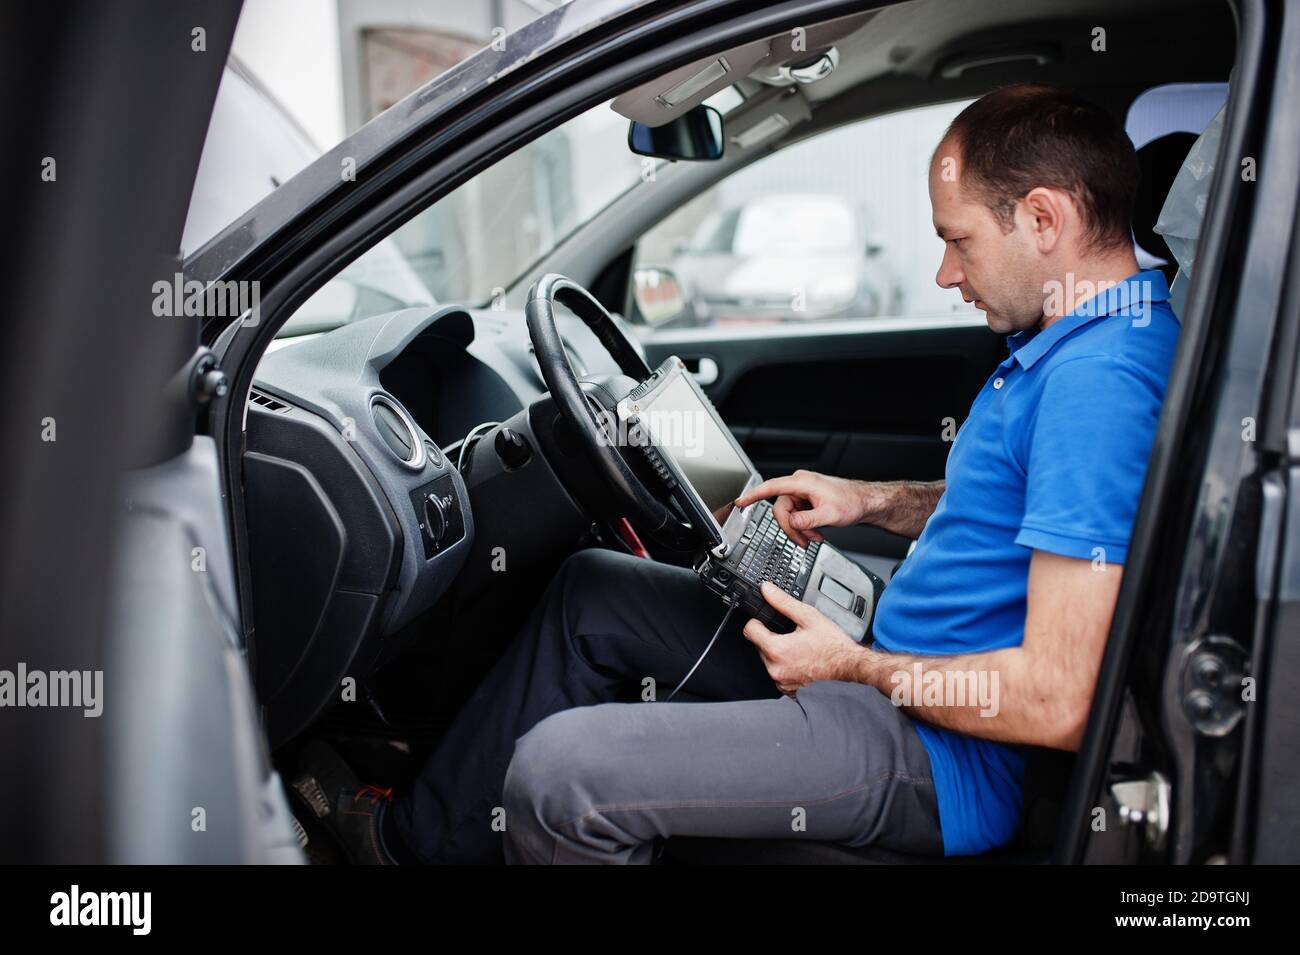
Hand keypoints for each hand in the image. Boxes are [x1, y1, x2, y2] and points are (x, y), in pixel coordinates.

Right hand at [734, 469, 865, 546]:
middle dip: (792, 528)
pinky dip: (803, 527)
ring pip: (788, 515)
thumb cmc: (852, 502)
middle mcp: (799, 485)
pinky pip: (796, 516)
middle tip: (804, 541)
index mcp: (802, 482)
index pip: (771, 487)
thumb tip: (793, 523)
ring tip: (815, 537)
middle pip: (781, 510)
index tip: (740, 502)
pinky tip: (815, 532)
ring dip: (799, 529)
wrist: (865, 501)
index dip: (753, 496)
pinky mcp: (805, 500)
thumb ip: (809, 520)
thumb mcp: (830, 515)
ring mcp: (802, 492)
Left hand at [742, 582, 861, 694]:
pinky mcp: (787, 687)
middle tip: (790, 634)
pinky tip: (798, 658)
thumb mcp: (808, 616)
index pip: (750, 630)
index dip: (757, 621)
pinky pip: (776, 672)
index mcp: (777, 650)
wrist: (849, 665)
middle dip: (770, 636)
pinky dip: (783, 665)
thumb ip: (783, 602)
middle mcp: (775, 668)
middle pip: (758, 645)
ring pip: (767, 659)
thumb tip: (766, 590)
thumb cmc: (832, 645)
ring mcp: (781, 680)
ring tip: (797, 647)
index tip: (766, 620)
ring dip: (777, 651)